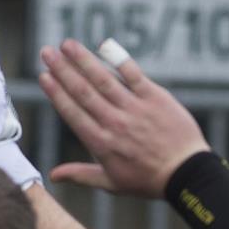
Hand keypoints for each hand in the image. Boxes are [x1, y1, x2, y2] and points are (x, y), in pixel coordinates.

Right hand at [43, 38, 207, 197]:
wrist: (185, 173)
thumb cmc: (147, 180)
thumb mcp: (111, 183)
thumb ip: (80, 175)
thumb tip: (53, 176)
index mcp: (101, 143)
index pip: (73, 113)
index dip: (56, 93)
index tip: (44, 76)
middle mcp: (114, 123)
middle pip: (83, 92)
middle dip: (62, 70)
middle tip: (46, 52)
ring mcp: (134, 109)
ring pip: (103, 80)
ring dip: (83, 60)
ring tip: (67, 44)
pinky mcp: (154, 97)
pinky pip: (133, 75)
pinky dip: (118, 60)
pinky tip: (103, 46)